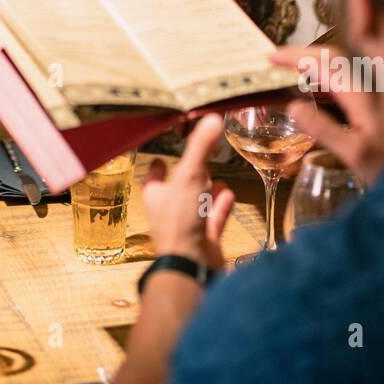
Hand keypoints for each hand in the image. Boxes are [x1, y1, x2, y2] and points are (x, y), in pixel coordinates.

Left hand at [142, 115, 235, 270]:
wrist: (192, 266)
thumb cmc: (180, 221)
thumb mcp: (189, 175)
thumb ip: (201, 147)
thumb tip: (212, 117)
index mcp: (156, 195)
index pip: (154, 175)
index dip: (158, 164)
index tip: (161, 154)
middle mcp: (168, 211)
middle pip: (178, 189)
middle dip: (190, 175)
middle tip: (200, 162)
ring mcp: (187, 227)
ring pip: (198, 204)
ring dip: (208, 191)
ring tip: (219, 178)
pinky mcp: (205, 240)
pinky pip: (214, 219)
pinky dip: (221, 207)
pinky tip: (229, 196)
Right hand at [271, 44, 383, 184]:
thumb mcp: (355, 154)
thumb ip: (324, 130)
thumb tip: (293, 107)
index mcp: (361, 95)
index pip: (323, 64)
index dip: (295, 57)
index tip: (271, 57)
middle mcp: (369, 87)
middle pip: (332, 57)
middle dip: (302, 52)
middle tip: (276, 58)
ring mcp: (374, 93)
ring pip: (340, 65)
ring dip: (314, 61)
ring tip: (291, 68)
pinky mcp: (377, 102)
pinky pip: (346, 77)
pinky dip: (325, 73)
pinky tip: (318, 87)